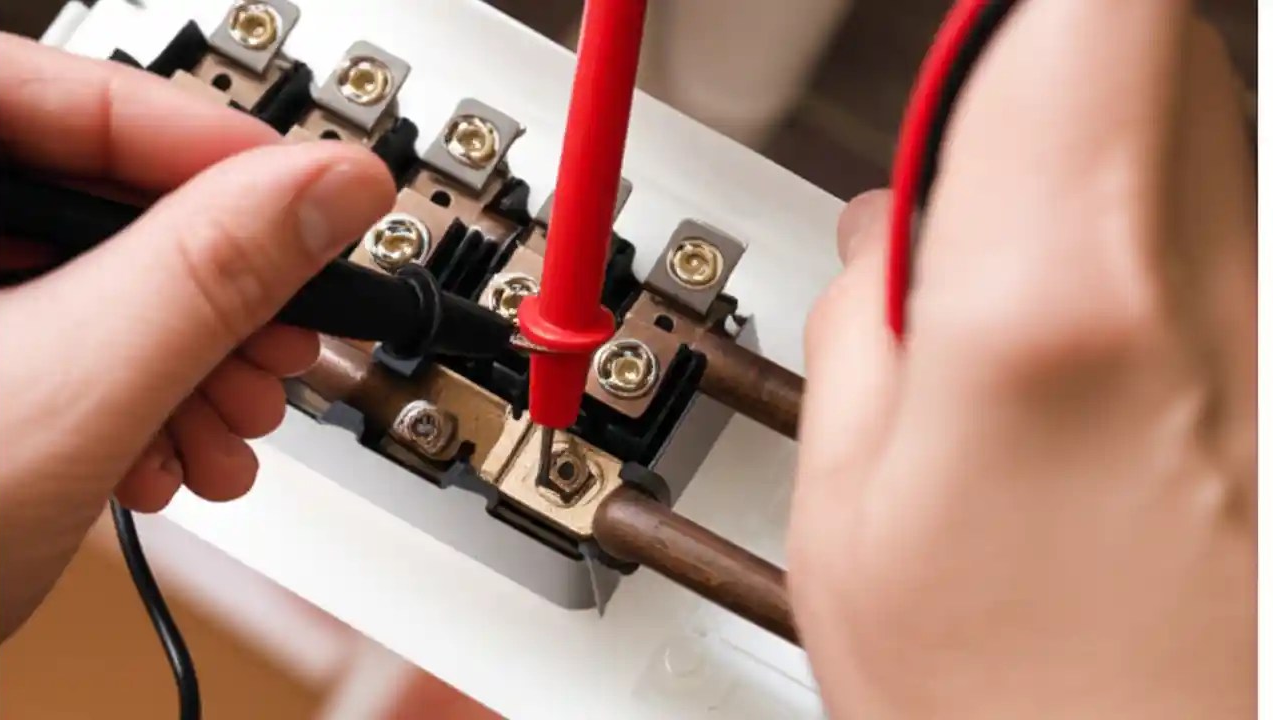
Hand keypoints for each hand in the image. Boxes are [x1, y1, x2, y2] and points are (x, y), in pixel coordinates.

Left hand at [0, 35, 394, 639]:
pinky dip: (152, 398)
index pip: (79, 99)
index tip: (315, 199)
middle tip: (282, 338)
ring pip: (111, 282)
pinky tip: (173, 449)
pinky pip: (86, 344)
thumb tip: (331, 187)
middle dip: (221, 291)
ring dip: (200, 359)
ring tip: (230, 422)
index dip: (215, 148)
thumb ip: (215, 268)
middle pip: (109, 202)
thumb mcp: (77, 385)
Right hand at [789, 2, 1253, 716]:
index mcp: (1052, 302)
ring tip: (1004, 290)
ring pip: (1202, 143)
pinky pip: (1228, 249)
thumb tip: (884, 245)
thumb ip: (861, 327)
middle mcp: (1207, 299)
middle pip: (1154, 52)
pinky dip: (1148, 249)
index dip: (1013, 14)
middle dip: (1041, 69)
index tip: (962, 43)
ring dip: (1095, 161)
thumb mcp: (850, 514)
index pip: (1083, 16)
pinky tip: (1076, 357)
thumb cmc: (1006, 716)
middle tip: (958, 169)